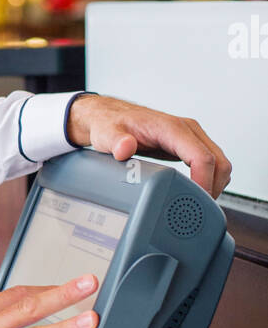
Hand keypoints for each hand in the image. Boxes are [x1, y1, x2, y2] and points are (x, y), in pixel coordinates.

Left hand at [66, 94, 231, 197]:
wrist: (110, 117)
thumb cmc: (111, 124)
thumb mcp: (107, 133)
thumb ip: (115, 141)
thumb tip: (124, 148)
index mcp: (172, 129)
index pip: (203, 157)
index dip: (205, 183)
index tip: (196, 203)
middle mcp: (187, 131)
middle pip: (219, 163)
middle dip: (213, 188)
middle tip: (197, 210)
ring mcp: (191, 138)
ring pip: (219, 165)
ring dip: (214, 186)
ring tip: (196, 205)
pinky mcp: (188, 146)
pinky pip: (210, 165)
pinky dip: (209, 180)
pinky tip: (194, 193)